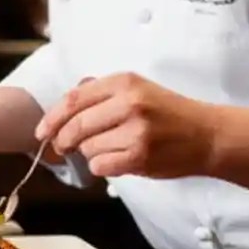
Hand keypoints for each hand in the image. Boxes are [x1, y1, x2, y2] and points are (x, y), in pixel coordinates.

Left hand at [34, 73, 219, 178]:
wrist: (206, 135)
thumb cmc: (169, 113)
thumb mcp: (138, 89)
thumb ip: (102, 94)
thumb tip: (64, 107)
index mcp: (124, 82)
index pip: (74, 99)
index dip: (52, 117)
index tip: (42, 131)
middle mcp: (129, 103)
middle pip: (76, 125)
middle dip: (63, 139)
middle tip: (62, 146)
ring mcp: (135, 130)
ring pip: (88, 147)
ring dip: (91, 153)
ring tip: (112, 148)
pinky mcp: (140, 155)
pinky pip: (101, 165)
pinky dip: (103, 166)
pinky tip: (118, 160)